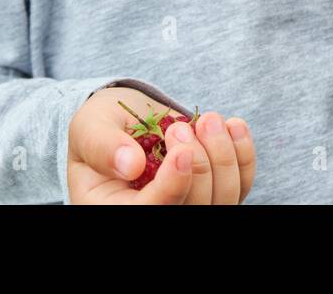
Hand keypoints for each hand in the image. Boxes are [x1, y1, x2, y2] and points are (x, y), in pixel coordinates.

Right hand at [66, 87, 255, 203]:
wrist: (124, 122)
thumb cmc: (101, 127)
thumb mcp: (90, 128)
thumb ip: (103, 146)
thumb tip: (130, 165)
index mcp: (114, 209)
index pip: (152, 212)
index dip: (172, 187)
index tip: (182, 152)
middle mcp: (155, 213)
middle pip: (193, 209)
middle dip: (199, 166)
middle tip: (181, 127)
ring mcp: (190, 205)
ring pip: (223, 199)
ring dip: (223, 158)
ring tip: (208, 120)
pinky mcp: (214, 191)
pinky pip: (240, 184)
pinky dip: (243, 155)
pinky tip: (233, 125)